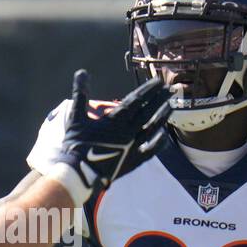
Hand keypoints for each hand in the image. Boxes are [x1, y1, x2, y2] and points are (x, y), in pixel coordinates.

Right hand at [46, 71, 171, 204]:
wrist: (79, 174)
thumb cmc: (76, 145)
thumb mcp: (75, 117)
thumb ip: (80, 94)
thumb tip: (82, 72)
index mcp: (115, 119)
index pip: (137, 99)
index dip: (149, 89)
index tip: (159, 80)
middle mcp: (128, 131)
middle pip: (149, 111)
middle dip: (161, 99)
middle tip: (171, 89)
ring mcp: (133, 146)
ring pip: (153, 128)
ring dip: (163, 116)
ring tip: (171, 106)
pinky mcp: (134, 160)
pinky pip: (151, 149)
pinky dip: (159, 141)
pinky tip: (164, 135)